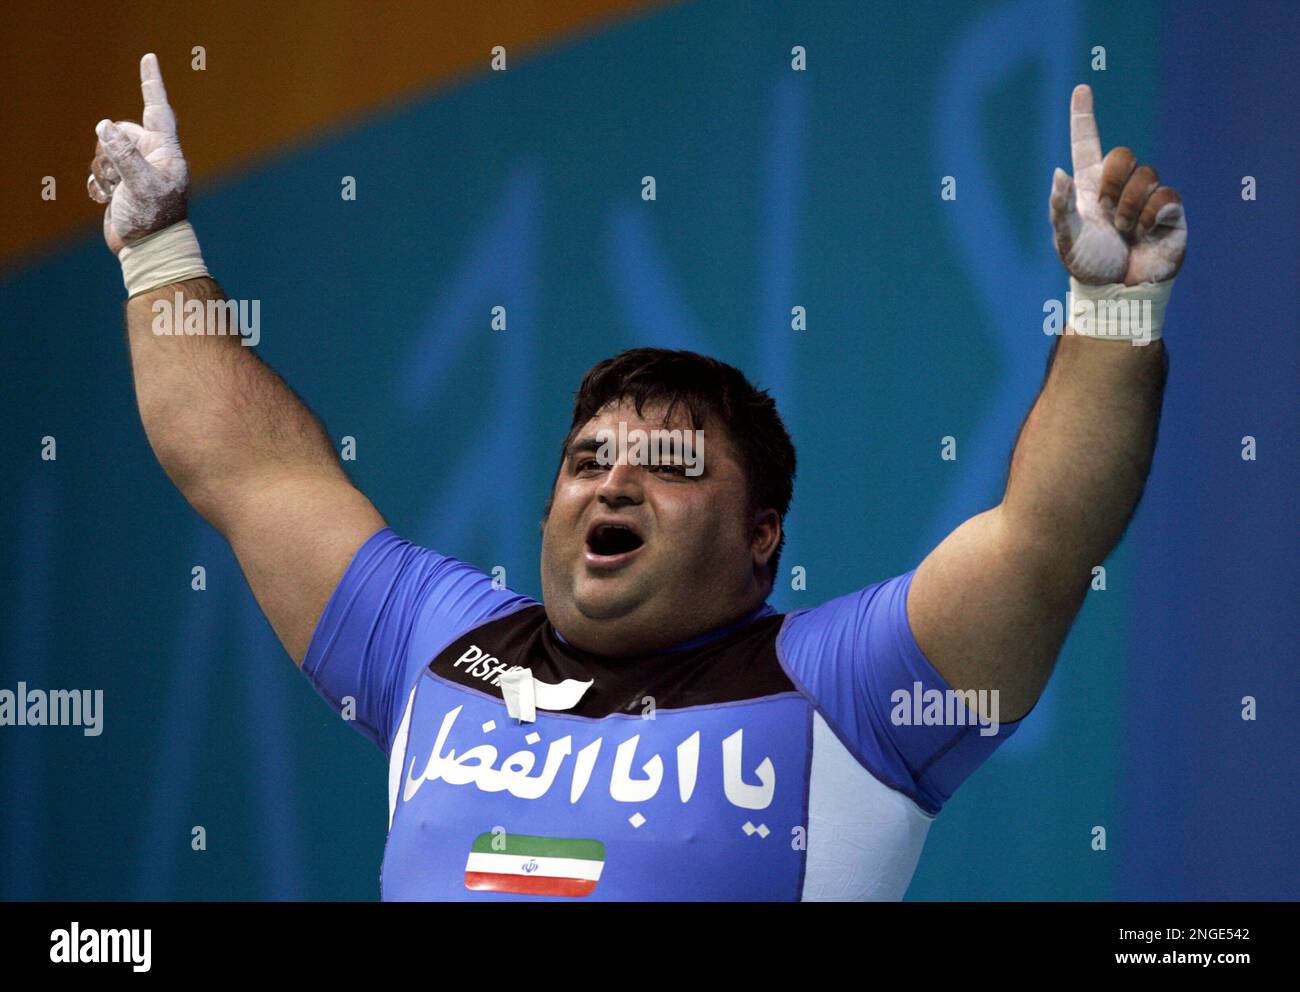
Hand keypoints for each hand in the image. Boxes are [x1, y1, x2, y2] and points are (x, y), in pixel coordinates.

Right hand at [87, 53, 188, 255]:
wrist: (149, 250)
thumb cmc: (154, 219)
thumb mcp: (142, 185)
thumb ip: (125, 154)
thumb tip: (105, 125)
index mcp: (166, 152)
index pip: (158, 110)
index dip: (152, 84)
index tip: (149, 58)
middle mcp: (152, 156)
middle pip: (119, 132)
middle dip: (110, 151)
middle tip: (121, 179)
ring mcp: (135, 169)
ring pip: (105, 150)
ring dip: (104, 171)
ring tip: (118, 192)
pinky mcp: (121, 182)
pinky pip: (98, 170)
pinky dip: (98, 184)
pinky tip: (109, 200)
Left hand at [1049, 84, 1186, 285]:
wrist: (1118, 291)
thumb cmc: (1089, 266)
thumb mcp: (1066, 240)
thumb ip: (1059, 208)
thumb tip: (1059, 173)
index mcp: (1090, 186)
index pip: (1087, 143)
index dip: (1084, 116)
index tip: (1080, 88)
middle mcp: (1120, 186)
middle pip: (1124, 154)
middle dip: (1113, 181)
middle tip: (1107, 212)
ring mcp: (1146, 197)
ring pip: (1146, 176)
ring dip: (1129, 208)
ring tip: (1124, 232)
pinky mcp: (1170, 211)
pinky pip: (1165, 196)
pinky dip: (1150, 216)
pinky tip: (1144, 234)